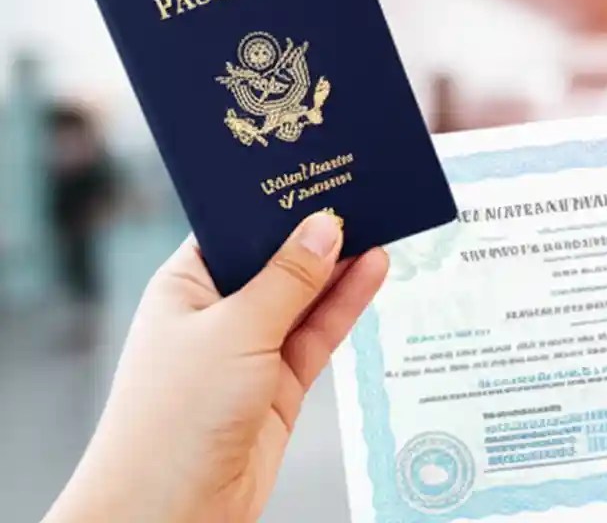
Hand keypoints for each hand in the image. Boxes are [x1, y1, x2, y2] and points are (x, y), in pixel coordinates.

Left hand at [44, 212, 387, 522]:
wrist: (170, 511)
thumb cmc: (176, 416)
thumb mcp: (236, 332)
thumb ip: (288, 280)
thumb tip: (325, 228)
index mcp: (185, 286)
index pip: (235, 228)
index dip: (276, 201)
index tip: (319, 171)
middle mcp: (217, 313)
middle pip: (276, 260)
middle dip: (315, 231)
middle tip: (363, 189)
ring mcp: (251, 350)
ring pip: (306, 296)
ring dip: (340, 265)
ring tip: (382, 221)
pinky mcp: (280, 385)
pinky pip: (320, 333)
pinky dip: (347, 304)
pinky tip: (373, 271)